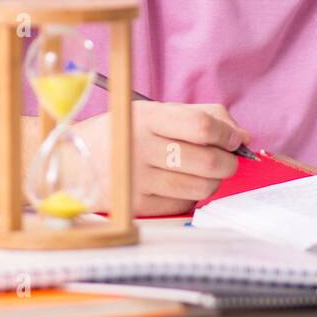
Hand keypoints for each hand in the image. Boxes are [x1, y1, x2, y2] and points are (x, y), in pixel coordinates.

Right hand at [78, 101, 249, 216]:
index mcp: (147, 117)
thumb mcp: (155, 112)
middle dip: (228, 162)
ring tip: (207, 173)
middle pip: (207, 160)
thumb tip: (242, 135)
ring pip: (200, 186)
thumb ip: (202, 116)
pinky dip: (193, 195)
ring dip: (214, 182)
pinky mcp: (137, 204)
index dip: (227, 134)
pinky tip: (184, 184)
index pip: (201, 126)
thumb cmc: (125, 134)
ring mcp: (138, 179)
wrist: (74, 163)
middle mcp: (140, 147)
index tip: (235, 139)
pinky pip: (183, 203)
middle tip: (227, 160)